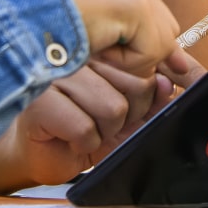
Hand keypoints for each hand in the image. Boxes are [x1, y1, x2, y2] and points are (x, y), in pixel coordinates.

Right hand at [7, 58, 178, 186]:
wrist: (41, 156)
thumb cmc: (80, 131)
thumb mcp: (126, 117)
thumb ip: (151, 100)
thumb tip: (168, 86)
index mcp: (101, 51)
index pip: (147, 72)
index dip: (142, 104)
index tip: (119, 113)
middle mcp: (79, 55)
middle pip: (136, 88)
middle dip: (124, 120)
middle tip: (98, 124)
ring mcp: (56, 74)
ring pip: (113, 108)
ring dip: (102, 133)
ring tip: (82, 130)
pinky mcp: (39, 100)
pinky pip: (85, 128)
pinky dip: (82, 144)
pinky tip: (68, 138)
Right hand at [57, 0, 179, 75]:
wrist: (31, 17)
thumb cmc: (52, 31)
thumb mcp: (99, 37)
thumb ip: (131, 43)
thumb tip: (177, 63)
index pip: (161, 23)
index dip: (159, 48)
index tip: (174, 69)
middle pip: (168, 34)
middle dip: (149, 55)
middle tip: (113, 56)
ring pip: (160, 46)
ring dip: (129, 59)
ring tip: (98, 46)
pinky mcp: (136, 7)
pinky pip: (148, 52)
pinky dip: (123, 60)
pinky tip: (99, 45)